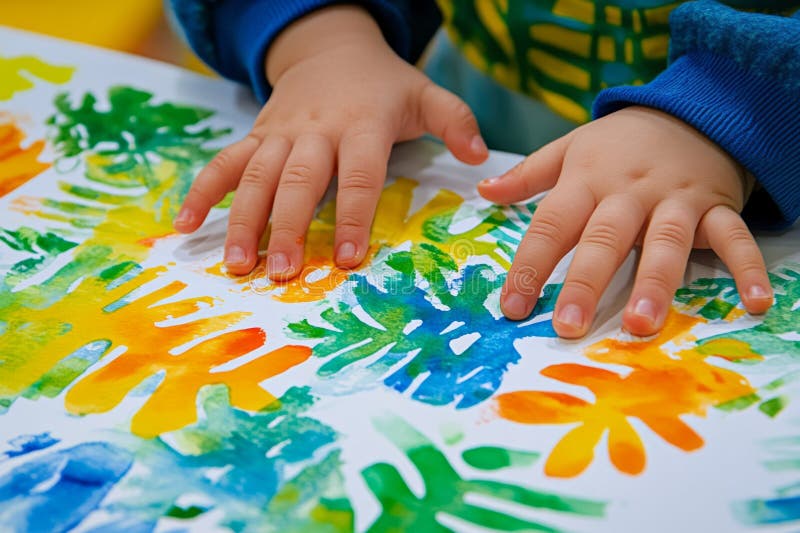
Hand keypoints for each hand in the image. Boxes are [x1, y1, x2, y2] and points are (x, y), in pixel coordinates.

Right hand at [173, 5, 486, 278]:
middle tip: (284, 274)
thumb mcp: (423, 94)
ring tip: (235, 264)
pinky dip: (202, 190)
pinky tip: (185, 224)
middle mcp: (316, 130)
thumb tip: (481, 158)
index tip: (350, 259)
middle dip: (290, 228)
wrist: (330, 48)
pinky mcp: (255, 135)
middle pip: (299, 181)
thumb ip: (455, 120)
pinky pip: (224, 162)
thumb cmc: (381, 85)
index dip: (354, 216)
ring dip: (242, 220)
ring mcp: (280, 133)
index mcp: (361, 125)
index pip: (359, 175)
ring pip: (256, 176)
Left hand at [479, 106, 772, 337]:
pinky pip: (733, 237)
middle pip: (605, 238)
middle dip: (585, 282)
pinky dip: (746, 267)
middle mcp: (628, 193)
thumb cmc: (620, 143)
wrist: (690, 109)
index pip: (551, 224)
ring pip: (665, 243)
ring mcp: (675, 200)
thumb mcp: (570, 148)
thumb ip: (528, 174)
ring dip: (655, 283)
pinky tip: (754, 302)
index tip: (512, 306)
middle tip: (568, 326)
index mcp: (587, 181)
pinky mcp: (715, 206)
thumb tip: (484, 191)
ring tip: (640, 324)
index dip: (530, 264)